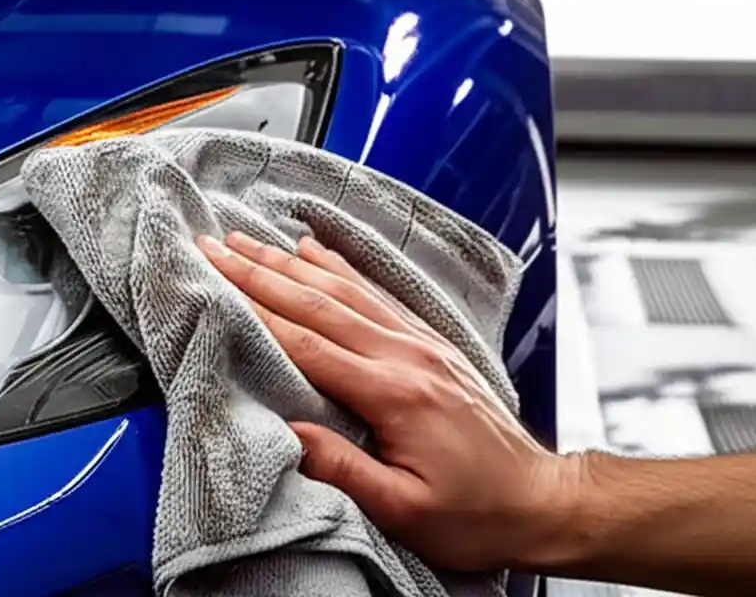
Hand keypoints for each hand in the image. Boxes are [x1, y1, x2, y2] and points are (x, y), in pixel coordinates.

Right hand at [196, 232, 581, 571]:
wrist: (540, 503)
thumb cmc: (474, 515)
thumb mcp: (405, 510)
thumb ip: (344, 469)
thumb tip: (289, 433)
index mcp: (394, 394)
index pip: (308, 343)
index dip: (256, 311)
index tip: (216, 283)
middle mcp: (407, 356)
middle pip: (318, 303)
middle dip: (260, 272)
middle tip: (215, 246)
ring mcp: (422, 345)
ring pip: (346, 290)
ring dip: (291, 263)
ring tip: (250, 240)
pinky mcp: (432, 345)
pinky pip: (377, 295)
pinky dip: (340, 268)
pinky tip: (315, 251)